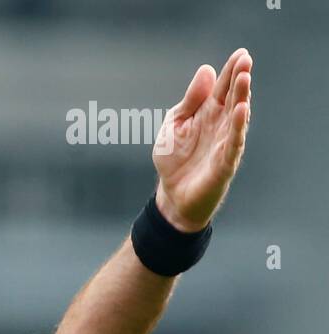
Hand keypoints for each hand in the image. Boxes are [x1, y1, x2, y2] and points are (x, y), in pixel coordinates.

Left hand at [153, 47, 251, 231]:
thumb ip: (190, 100)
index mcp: (209, 112)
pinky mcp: (225, 163)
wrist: (172, 195)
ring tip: (245, 79)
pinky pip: (234, 143)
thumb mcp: (175, 123)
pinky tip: (243, 111)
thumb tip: (206, 70)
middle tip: (245, 61)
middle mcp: (221, 124)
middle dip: (240, 79)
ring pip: (237, 117)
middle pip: (233, 98)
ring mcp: (225, 142)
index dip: (231, 71)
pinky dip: (239, 127)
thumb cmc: (174, 159)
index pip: (223, 87)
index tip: (241, 54)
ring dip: (242, 98)